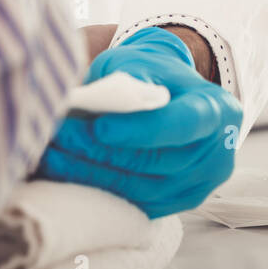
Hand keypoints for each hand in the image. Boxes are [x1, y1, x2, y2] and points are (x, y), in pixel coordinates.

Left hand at [37, 27, 241, 217]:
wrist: (171, 99)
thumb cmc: (153, 75)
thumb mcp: (143, 63)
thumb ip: (126, 81)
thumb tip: (85, 105)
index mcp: (216, 110)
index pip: (181, 124)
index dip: (139, 129)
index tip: (98, 126)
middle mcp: (215, 154)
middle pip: (154, 161)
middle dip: (100, 151)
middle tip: (56, 136)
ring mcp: (197, 186)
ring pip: (138, 188)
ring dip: (89, 173)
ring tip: (50, 155)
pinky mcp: (173, 205)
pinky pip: (132, 204)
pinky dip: (96, 189)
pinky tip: (65, 174)